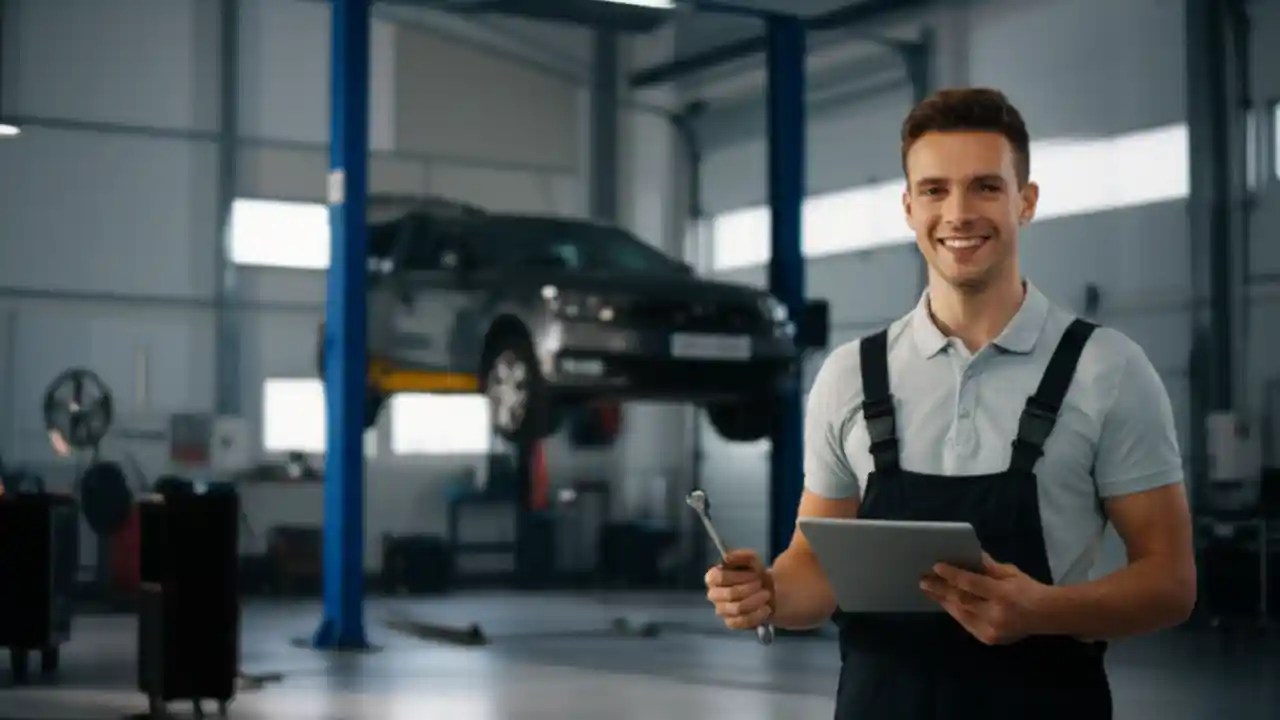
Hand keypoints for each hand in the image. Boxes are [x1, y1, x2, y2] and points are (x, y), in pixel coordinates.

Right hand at [704, 549, 773, 630]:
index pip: (718, 577)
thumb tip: (726, 557)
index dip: (738, 576)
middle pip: (730, 594)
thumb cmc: (755, 574)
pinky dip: (757, 615)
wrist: (767, 590)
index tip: (754, 574)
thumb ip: (741, 555)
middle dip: (750, 589)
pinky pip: (742, 622)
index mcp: (713, 577)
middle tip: (761, 584)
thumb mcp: (752, 560)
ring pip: (737, 608)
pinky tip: (766, 608)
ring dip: (756, 601)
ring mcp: (721, 610)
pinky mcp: (731, 623)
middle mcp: (714, 595)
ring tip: (766, 595)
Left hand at [920, 553, 1050, 645]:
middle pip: (961, 601)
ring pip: (960, 614)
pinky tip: (945, 603)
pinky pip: (966, 624)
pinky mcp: (988, 639)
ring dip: (943, 601)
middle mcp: (995, 614)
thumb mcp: (1010, 572)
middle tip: (923, 581)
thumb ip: (987, 567)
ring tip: (929, 591)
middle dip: (940, 590)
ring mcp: (991, 630)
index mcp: (1003, 595)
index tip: (936, 567)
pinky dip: (955, 612)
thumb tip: (967, 554)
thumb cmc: (1028, 589)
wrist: (1046, 616)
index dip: (952, 575)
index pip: (971, 584)